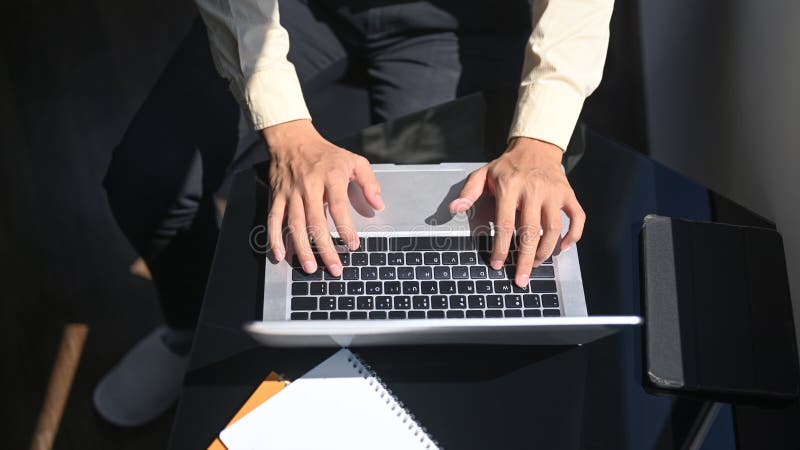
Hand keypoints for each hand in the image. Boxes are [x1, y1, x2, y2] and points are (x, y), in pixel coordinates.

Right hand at [264, 119, 383, 275]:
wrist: (293, 139)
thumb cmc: (326, 154)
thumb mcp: (354, 160)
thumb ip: (369, 182)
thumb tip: (378, 205)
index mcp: (330, 177)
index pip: (339, 206)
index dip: (346, 228)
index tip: (353, 245)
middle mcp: (309, 186)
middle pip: (316, 221)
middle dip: (325, 248)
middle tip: (334, 268)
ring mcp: (291, 192)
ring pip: (295, 224)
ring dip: (302, 248)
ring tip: (310, 268)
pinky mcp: (277, 196)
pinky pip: (274, 219)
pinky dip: (274, 237)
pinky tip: (280, 254)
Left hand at [448, 137, 585, 287]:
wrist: (535, 147)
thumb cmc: (507, 166)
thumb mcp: (483, 174)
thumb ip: (469, 192)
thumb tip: (454, 209)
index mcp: (510, 187)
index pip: (505, 223)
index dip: (500, 247)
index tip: (496, 264)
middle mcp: (534, 191)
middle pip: (531, 231)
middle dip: (525, 259)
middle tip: (520, 279)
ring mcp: (554, 193)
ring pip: (554, 228)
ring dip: (545, 251)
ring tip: (535, 265)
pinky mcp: (568, 194)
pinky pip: (577, 218)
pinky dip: (573, 235)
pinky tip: (563, 248)